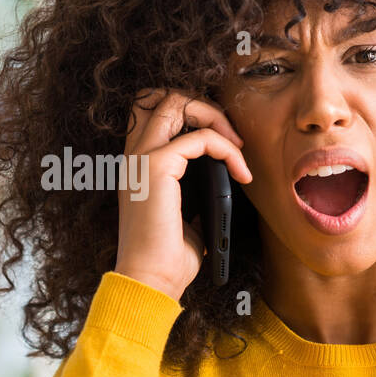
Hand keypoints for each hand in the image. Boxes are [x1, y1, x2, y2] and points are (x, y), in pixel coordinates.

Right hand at [114, 89, 251, 301]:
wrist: (150, 280)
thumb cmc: (168, 258)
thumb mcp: (186, 215)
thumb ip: (194, 189)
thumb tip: (222, 177)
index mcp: (137, 164)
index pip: (154, 111)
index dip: (191, 113)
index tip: (222, 142)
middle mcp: (134, 155)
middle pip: (162, 96)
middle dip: (204, 107)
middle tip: (232, 138)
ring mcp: (142, 158)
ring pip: (176, 102)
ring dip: (215, 118)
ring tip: (238, 149)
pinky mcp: (157, 167)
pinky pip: (201, 138)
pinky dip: (227, 149)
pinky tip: (241, 173)